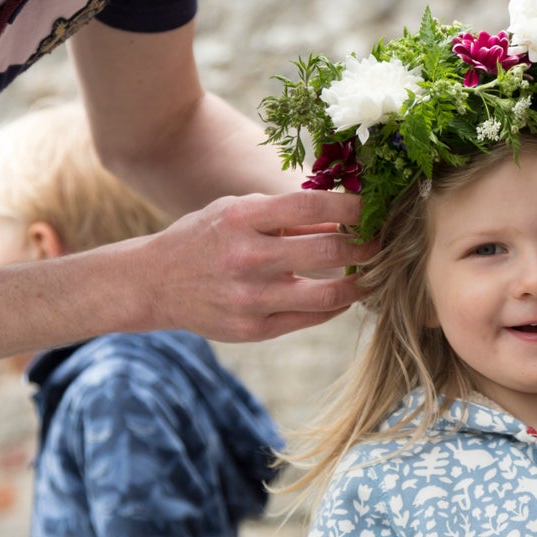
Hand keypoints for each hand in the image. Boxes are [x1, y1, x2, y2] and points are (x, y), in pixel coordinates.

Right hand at [113, 190, 377, 341]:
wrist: (153, 283)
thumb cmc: (203, 238)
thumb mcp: (237, 211)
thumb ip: (286, 215)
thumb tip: (343, 215)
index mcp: (242, 219)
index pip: (309, 206)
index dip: (350, 207)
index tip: (373, 207)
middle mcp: (246, 259)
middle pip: (327, 252)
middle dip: (366, 246)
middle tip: (382, 241)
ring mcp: (250, 299)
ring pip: (327, 295)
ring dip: (360, 283)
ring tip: (373, 273)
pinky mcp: (253, 330)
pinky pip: (310, 319)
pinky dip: (335, 306)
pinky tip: (344, 295)